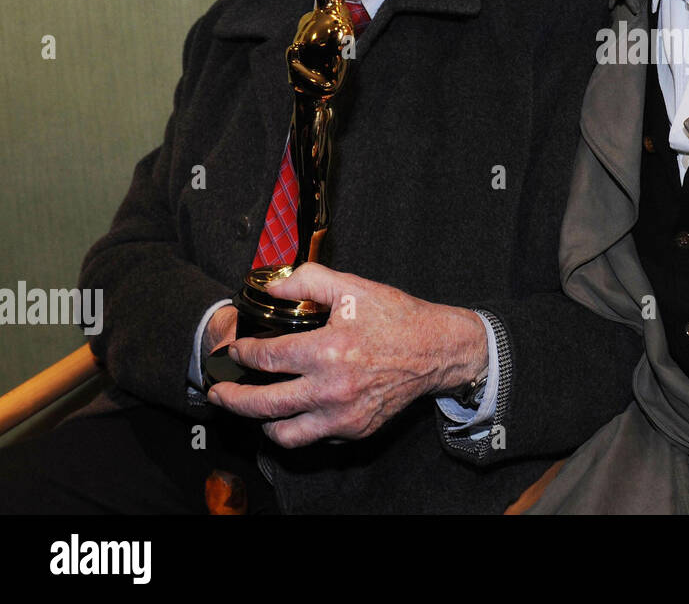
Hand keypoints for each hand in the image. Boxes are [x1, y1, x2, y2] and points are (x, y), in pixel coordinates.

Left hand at [206, 263, 488, 448]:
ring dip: (261, 422)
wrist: (437, 350)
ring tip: (254, 409)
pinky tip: (294, 411)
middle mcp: (332, 389)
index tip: (237, 349)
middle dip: (232, 398)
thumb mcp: (353, 287)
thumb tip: (271, 287)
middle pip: (262, 405)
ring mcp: (343, 415)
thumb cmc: (396, 317)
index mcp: (328, 351)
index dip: (243, 353)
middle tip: (219, 390)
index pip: (266, 358)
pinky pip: (314, 438)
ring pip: (284, 433)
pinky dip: (298, 427)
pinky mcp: (356, 430)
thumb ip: (307, 281)